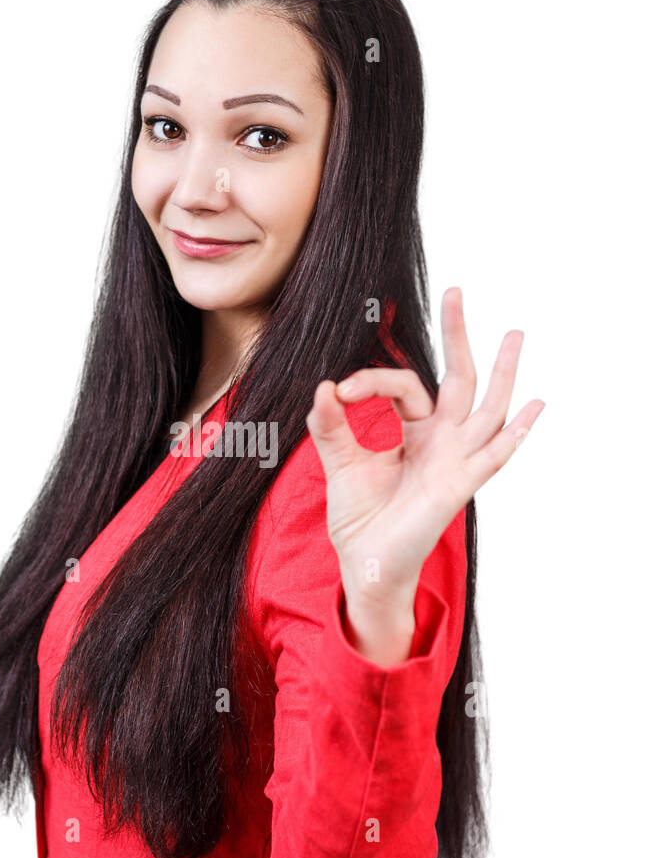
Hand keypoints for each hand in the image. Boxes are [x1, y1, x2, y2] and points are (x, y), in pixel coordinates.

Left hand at [306, 287, 544, 618]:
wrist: (363, 567)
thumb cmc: (361, 521)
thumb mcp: (340, 465)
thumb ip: (332, 427)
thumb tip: (322, 388)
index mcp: (416, 434)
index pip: (404, 386)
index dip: (372, 381)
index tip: (338, 391)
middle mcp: (442, 443)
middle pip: (458, 379)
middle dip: (457, 335)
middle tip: (456, 290)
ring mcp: (455, 462)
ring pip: (486, 408)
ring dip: (502, 372)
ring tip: (515, 333)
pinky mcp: (459, 486)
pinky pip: (494, 455)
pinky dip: (516, 432)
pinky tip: (535, 406)